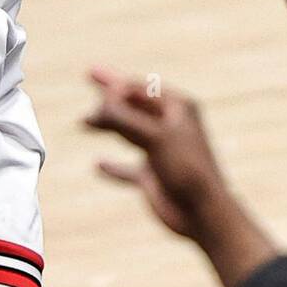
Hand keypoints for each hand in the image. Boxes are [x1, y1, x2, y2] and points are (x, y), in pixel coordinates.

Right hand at [85, 69, 229, 240]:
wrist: (204, 214)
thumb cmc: (187, 168)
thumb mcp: (155, 136)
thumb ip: (124, 119)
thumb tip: (95, 109)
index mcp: (178, 108)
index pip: (141, 88)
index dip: (116, 84)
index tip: (95, 86)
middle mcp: (169, 126)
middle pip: (133, 104)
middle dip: (109, 95)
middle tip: (88, 73)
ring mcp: (160, 150)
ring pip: (127, 132)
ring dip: (106, 125)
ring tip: (82, 122)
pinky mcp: (153, 175)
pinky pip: (127, 168)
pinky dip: (113, 166)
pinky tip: (98, 165)